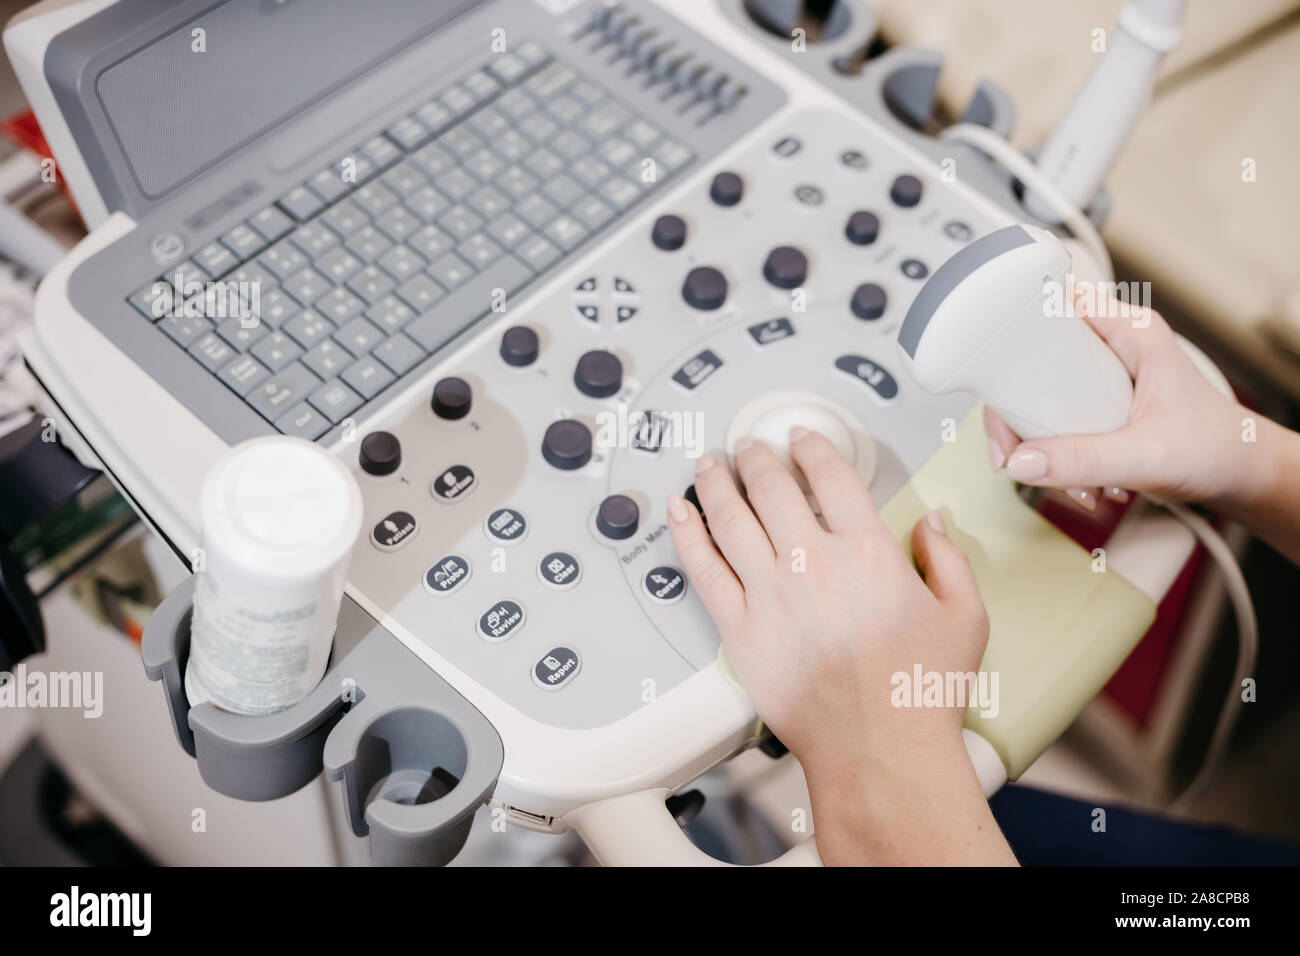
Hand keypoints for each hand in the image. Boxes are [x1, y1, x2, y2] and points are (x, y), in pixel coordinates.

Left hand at [666, 428, 1013, 864]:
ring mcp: (769, 596)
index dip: (811, 447)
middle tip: (749, 445)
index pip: (830, 476)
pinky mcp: (739, 631)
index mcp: (867, 551)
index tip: (801, 439)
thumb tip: (931, 523)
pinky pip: (703, 570)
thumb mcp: (964, 617)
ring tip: (710, 464)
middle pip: (770, 487)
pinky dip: (687, 535)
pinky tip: (679, 512)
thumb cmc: (920, 694)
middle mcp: (812, 564)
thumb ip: (948, 559)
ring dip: (715, 482)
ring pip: (729, 518)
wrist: (879, 752)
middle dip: (756, 456)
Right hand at [985, 298, 1264, 513]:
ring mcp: (1101, 378)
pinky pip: (1052, 421)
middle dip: (1017, 413)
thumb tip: (1023, 461)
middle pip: (1032, 360)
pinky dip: (1054, 457)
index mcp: (1131, 334)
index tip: (992, 374)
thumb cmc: (1220, 449)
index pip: (1055, 305)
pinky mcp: (1096, 404)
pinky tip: (1077, 481)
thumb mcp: (1148, 456)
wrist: (1242, 477)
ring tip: (1060, 476)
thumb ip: (1085, 459)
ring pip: (1037, 396)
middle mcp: (1112, 348)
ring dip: (1036, 444)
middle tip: (1013, 449)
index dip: (1015, 330)